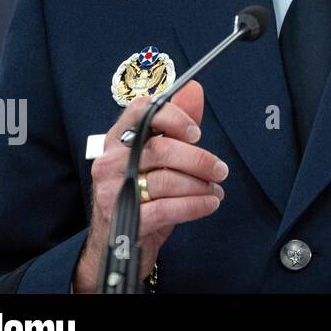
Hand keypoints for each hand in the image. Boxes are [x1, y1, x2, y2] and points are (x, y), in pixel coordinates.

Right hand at [72, 81, 226, 292]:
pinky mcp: (123, 219)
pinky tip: (209, 204)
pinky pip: (165, 209)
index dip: (172, 117)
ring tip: (216, 190)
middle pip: (161, 149)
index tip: (196, 132)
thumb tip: (193, 89)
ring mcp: (112, 192)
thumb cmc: (142, 192)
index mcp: (118, 139)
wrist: (117, 241)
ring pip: (165, 180)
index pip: (140, 112)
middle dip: (198, 159)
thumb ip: (176, 122)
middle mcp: (110, 162)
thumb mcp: (159, 157)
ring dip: (200, 185)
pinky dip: (194, 206)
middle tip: (220, 170)